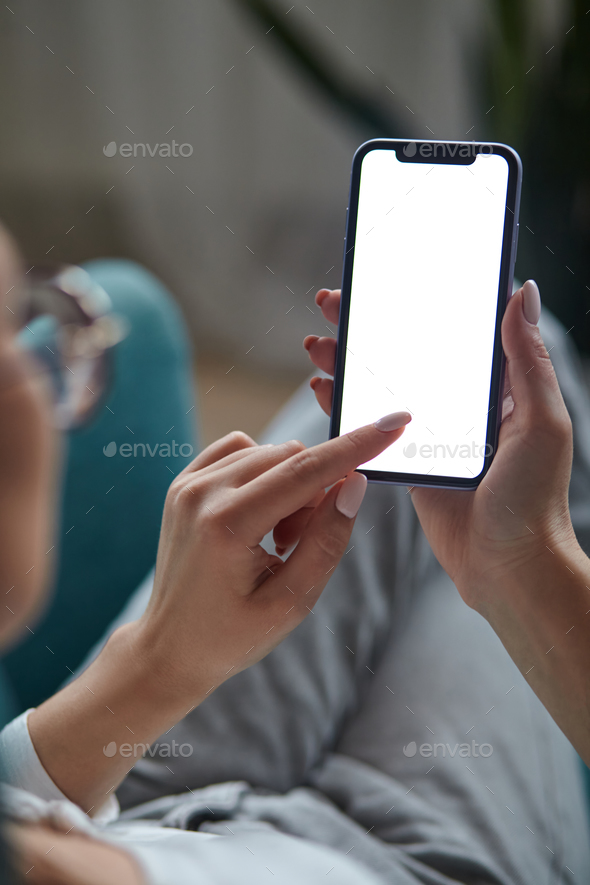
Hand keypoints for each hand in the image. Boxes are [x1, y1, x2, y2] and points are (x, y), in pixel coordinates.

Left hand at [137, 418, 409, 697]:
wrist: (171, 647)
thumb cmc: (231, 635)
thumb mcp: (292, 602)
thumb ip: (327, 541)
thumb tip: (353, 484)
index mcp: (226, 526)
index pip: (305, 471)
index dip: (356, 446)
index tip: (395, 422)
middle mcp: (201, 493)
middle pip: (291, 457)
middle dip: (315, 491)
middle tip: (298, 543)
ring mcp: (187, 484)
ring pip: (270, 452)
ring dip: (290, 486)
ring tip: (275, 539)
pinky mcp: (184, 482)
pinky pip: (241, 450)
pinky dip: (264, 474)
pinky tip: (259, 513)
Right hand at [305, 284, 577, 612]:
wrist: (508, 566)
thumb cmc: (533, 498)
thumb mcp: (540, 421)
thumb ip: (527, 360)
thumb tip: (522, 291)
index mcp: (493, 388)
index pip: (447, 332)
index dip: (413, 304)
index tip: (382, 281)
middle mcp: (458, 405)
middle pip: (405, 354)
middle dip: (366, 328)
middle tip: (332, 303)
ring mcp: (429, 433)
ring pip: (381, 387)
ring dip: (347, 363)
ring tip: (317, 343)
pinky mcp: (407, 463)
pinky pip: (371, 427)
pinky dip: (345, 407)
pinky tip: (323, 389)